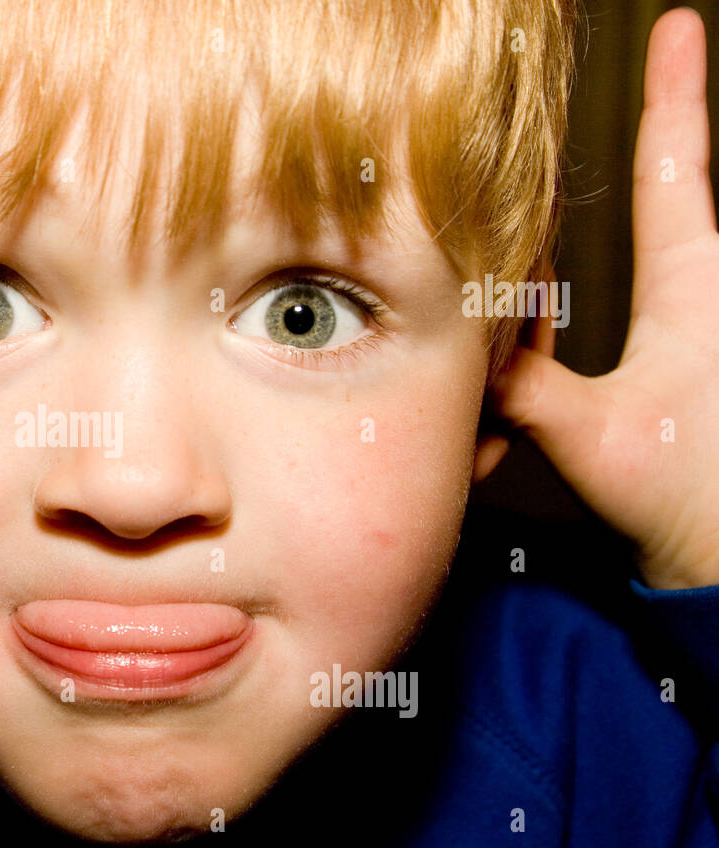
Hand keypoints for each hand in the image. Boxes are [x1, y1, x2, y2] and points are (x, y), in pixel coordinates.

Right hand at [488, 8, 718, 589]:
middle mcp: (695, 299)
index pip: (679, 167)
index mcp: (693, 289)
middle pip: (646, 205)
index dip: (676, 93)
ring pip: (610, 272)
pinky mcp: (662, 372)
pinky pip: (579, 329)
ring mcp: (682, 334)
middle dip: (613, 175)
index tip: (680, 28)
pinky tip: (511, 357)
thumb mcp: (592, 433)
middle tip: (596, 137)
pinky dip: (540, 336)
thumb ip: (520, 386)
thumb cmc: (688, 491)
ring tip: (510, 310)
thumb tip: (464, 353)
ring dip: (548, 284)